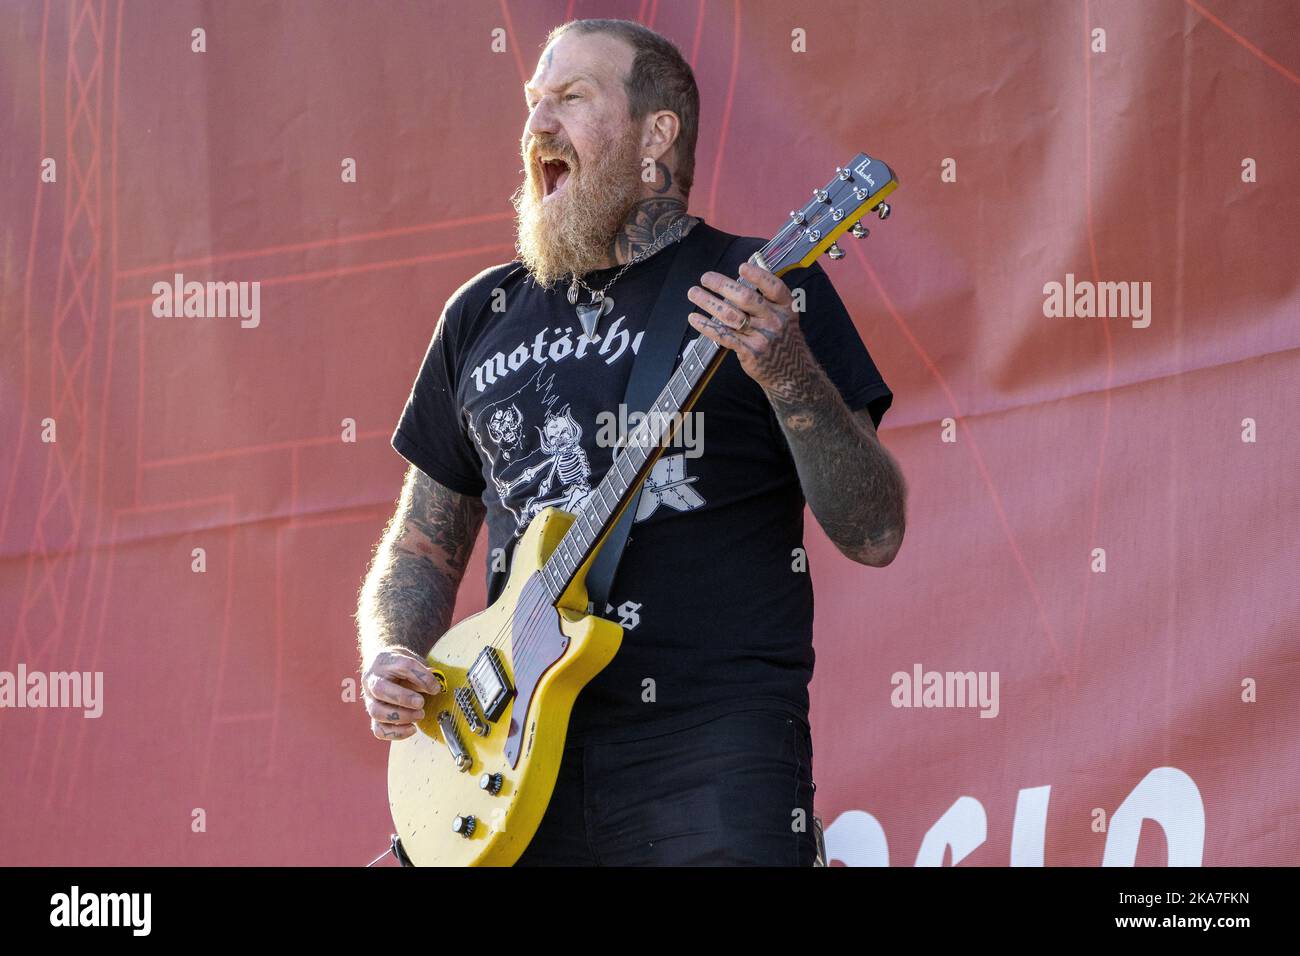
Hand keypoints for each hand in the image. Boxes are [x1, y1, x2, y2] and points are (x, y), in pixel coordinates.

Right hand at [362, 647, 443, 740]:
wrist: (381, 667)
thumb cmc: (399, 666)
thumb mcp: (412, 661)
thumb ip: (422, 673)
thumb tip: (434, 687)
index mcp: (385, 661)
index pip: (403, 666)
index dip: (422, 678)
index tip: (435, 688)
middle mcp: (373, 680)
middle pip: (380, 689)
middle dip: (403, 698)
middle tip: (421, 703)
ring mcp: (370, 699)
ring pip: (376, 711)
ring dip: (400, 716)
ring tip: (419, 715)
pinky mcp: (374, 716)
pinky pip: (379, 729)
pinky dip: (396, 733)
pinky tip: (412, 728)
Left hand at [686, 261, 810, 392]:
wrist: (791, 374)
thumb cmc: (782, 339)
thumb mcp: (785, 315)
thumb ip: (768, 295)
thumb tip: (752, 265)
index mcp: (786, 307)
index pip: (774, 287)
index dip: (758, 276)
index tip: (741, 267)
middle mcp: (775, 321)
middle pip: (746, 298)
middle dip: (723, 285)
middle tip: (705, 277)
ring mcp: (762, 337)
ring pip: (731, 316)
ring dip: (709, 302)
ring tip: (693, 293)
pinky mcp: (750, 352)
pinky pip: (724, 335)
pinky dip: (707, 326)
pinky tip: (694, 318)